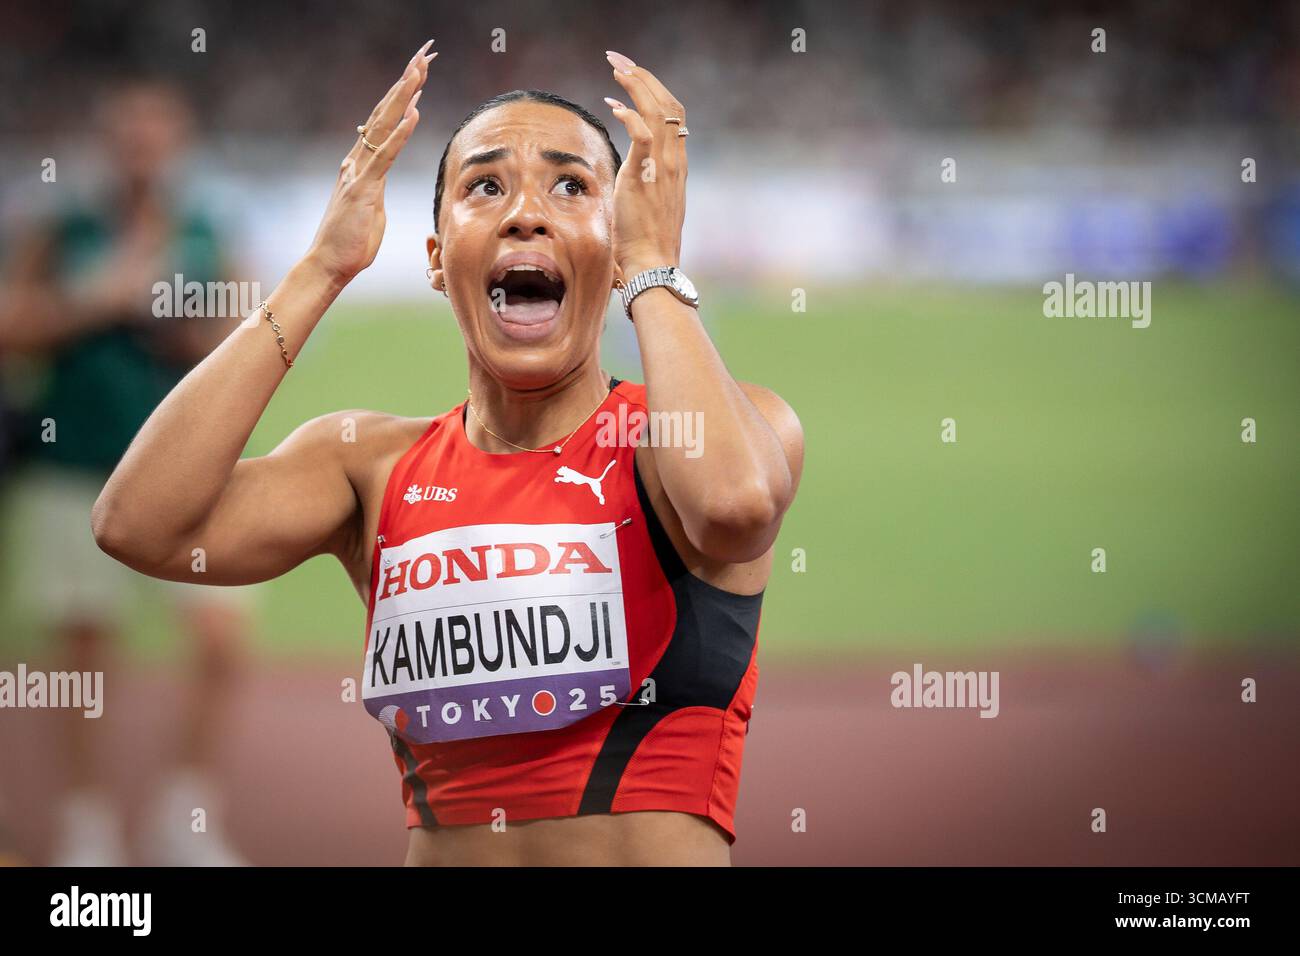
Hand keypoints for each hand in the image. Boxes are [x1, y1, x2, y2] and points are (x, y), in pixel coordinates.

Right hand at [305, 40, 434, 284]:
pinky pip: (385, 156)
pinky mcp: (363, 188)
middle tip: (423, 56)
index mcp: (361, 165)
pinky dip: (399, 134)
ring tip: (419, 72)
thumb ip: (376, 190)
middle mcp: (357, 161)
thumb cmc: (351, 243)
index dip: (401, 96)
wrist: (329, 264)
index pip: (384, 122)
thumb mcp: (372, 210)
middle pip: (383, 113)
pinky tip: (413, 114)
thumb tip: (380, 182)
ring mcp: (358, 172)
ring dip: (403, 98)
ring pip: (383, 126)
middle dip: (405, 83)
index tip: (418, 72)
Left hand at [602, 52, 687, 276]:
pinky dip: (630, 115)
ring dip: (636, 85)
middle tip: (620, 60)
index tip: (632, 78)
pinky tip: (614, 105)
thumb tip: (631, 174)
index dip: (655, 91)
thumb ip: (645, 182)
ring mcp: (663, 168)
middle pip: (669, 104)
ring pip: (658, 112)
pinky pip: (643, 135)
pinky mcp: (645, 176)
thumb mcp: (650, 204)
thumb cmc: (646, 242)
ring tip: (616, 68)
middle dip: (644, 76)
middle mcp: (675, 162)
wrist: (652, 264)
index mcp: (677, 166)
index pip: (675, 116)